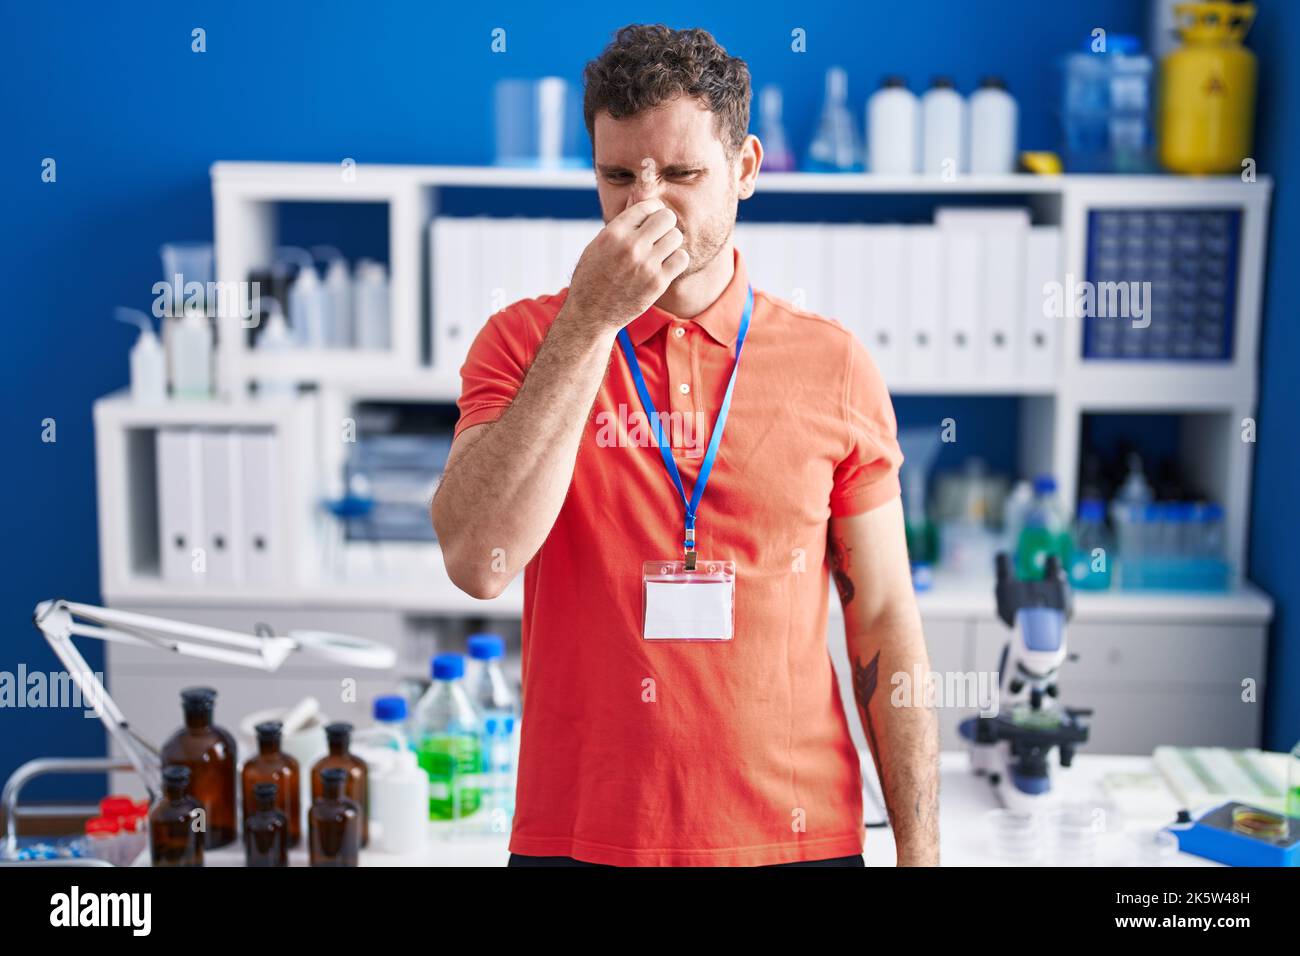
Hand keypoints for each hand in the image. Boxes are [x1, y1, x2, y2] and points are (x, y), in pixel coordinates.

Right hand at [564, 198, 688, 330]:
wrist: (591, 314)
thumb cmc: (593, 277)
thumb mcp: (598, 244)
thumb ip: (621, 226)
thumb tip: (644, 203)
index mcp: (613, 233)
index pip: (647, 206)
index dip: (652, 211)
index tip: (650, 221)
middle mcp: (630, 246)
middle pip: (666, 217)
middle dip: (664, 224)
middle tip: (658, 235)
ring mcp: (646, 265)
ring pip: (676, 236)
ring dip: (671, 242)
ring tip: (660, 251)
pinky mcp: (657, 283)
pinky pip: (681, 258)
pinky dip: (676, 259)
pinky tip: (666, 264)